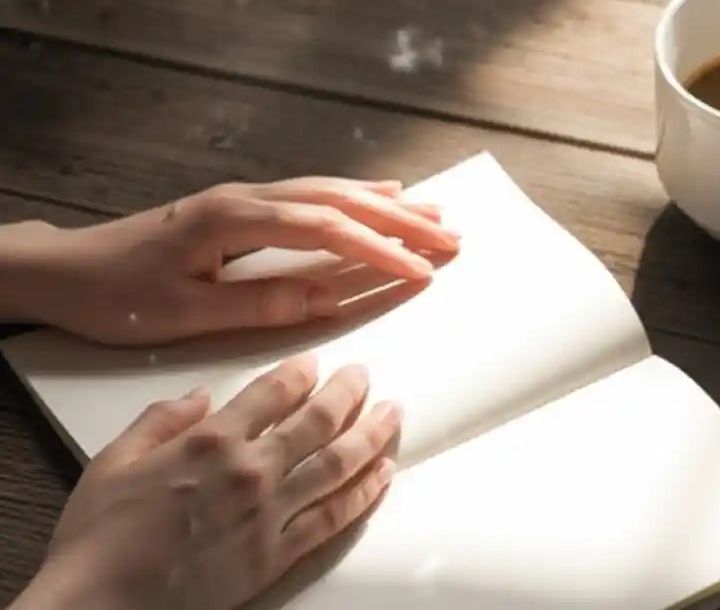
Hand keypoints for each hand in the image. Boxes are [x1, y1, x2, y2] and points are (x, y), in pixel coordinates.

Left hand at [0, 176, 458, 344]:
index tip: (424, 271)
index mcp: (234, 220)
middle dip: (401, 222)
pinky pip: (312, 194)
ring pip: (330, 191)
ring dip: (386, 205)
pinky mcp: (241, 207)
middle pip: (340, 201)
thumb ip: (263, 303)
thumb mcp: (187, 314)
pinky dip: (354, 195)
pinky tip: (378, 195)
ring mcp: (244, 197)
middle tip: (453, 238)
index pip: (327, 230)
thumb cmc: (117, 296)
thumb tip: (331, 298)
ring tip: (435, 214)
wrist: (65, 269)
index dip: (380, 250)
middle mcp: (246, 198)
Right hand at [13, 355, 399, 609]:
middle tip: (365, 376)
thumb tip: (200, 395)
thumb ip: (161, 420)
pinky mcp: (277, 555)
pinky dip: (363, 493)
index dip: (299, 373)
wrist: (101, 605)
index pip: (271, 394)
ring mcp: (269, 514)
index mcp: (210, 442)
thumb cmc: (98, 540)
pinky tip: (382, 474)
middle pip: (317, 421)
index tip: (315, 363)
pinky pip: (333, 518)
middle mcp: (250, 472)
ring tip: (392, 415)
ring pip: (337, 464)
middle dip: (348, 393)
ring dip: (371, 435)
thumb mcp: (113, 461)